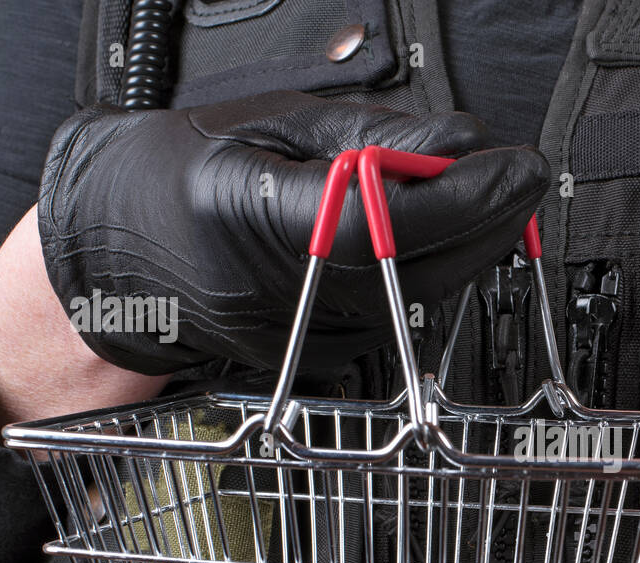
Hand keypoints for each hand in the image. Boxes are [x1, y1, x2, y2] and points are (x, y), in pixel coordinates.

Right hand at [37, 90, 547, 373]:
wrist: (118, 249)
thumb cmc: (184, 175)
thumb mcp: (272, 126)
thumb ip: (373, 138)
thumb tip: (458, 145)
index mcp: (253, 216)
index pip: (390, 223)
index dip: (468, 199)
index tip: (518, 170)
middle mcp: (278, 293)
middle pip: (421, 271)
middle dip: (491, 222)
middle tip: (522, 176)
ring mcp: (296, 337)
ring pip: (419, 301)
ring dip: (468, 250)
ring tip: (483, 197)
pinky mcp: (313, 360)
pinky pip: (396, 319)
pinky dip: (429, 276)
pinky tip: (434, 240)